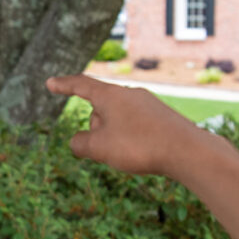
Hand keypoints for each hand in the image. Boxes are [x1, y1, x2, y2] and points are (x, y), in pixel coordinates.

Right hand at [45, 74, 205, 176]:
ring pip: (118, 123)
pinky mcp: (162, 117)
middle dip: (97, 131)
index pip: (81, 85)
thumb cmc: (140, 146)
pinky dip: (133, 142)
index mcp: (111, 95)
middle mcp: (130, 94)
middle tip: (111, 150)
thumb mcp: (99, 148)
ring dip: (115, 139)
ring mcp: (147, 104)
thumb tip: (77, 142)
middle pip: (100, 112)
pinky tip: (147, 154)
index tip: (51, 83)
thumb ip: (80, 144)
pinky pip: (136, 129)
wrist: (188, 151)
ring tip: (132, 155)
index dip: (63, 85)